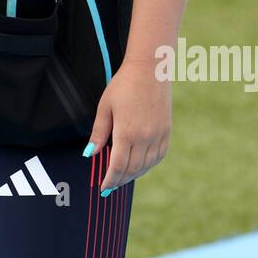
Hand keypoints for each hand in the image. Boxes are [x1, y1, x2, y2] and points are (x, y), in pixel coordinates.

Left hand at [86, 60, 170, 194]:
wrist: (150, 69)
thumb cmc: (124, 85)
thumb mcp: (105, 107)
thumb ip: (99, 133)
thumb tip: (90, 153)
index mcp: (127, 132)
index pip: (118, 166)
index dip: (110, 180)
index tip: (103, 188)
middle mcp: (145, 138)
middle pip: (133, 169)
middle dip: (120, 180)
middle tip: (111, 186)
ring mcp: (158, 135)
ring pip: (147, 165)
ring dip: (134, 175)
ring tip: (123, 178)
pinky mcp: (167, 131)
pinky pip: (159, 156)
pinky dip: (149, 165)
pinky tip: (141, 165)